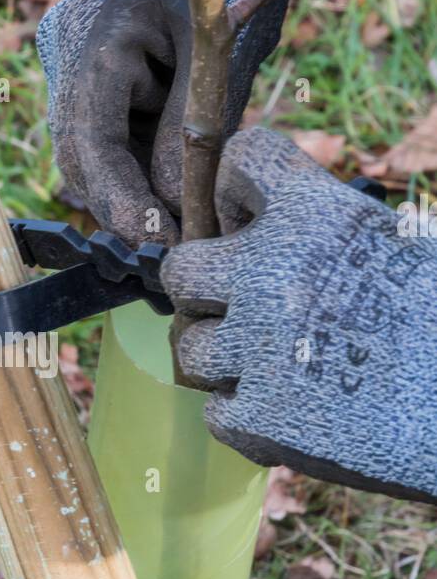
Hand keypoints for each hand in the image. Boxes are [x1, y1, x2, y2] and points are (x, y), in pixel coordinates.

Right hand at [37, 0, 293, 247]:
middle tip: (165, 243)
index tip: (155, 237)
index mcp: (106, 26)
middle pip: (77, 152)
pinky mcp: (84, 84)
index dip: (118, 194)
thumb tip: (172, 212)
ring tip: (168, 222)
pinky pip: (96, 141)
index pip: (92, 132)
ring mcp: (70, 66)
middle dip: (118, 203)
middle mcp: (72, 48)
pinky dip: (126, 172)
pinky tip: (157, 194)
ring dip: (122, 192)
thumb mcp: (222, 61)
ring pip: (82, 154)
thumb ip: (192, 133)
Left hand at [161, 128, 436, 504]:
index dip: (239, 192)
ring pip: (190, 349)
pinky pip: (216, 411)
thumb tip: (256, 234)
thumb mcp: (398, 246)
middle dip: (207, 291)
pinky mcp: (259, 417)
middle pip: (181, 269)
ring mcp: (259, 348)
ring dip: (226, 362)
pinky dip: (248, 418)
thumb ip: (322, 233)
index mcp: (314, 213)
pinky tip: (295, 412)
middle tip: (249, 311)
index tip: (256, 222)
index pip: (239, 161)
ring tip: (278, 369)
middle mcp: (272, 272)